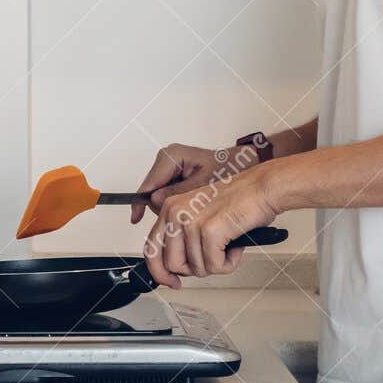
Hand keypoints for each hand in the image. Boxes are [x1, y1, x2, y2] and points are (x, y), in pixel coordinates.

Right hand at [130, 142, 262, 223]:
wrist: (246, 165)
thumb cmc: (231, 168)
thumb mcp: (205, 183)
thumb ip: (179, 193)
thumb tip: (155, 202)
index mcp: (172, 157)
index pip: (148, 183)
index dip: (141, 203)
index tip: (136, 219)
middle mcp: (169, 162)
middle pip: (152, 194)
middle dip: (164, 214)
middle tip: (181, 226)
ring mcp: (172, 172)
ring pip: (159, 200)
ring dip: (172, 215)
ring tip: (192, 220)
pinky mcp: (177, 181)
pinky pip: (168, 200)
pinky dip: (177, 212)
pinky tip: (189, 219)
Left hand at [141, 164, 279, 288]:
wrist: (262, 188)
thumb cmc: (238, 201)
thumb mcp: (199, 216)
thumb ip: (182, 238)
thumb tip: (175, 269)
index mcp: (169, 208)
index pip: (151, 249)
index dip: (161, 272)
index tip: (172, 281)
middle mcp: (175, 212)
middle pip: (171, 264)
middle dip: (194, 270)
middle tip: (211, 261)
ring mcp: (191, 221)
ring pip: (196, 269)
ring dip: (217, 265)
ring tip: (229, 247)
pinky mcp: (209, 230)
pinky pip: (214, 266)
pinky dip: (229, 264)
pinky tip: (235, 248)